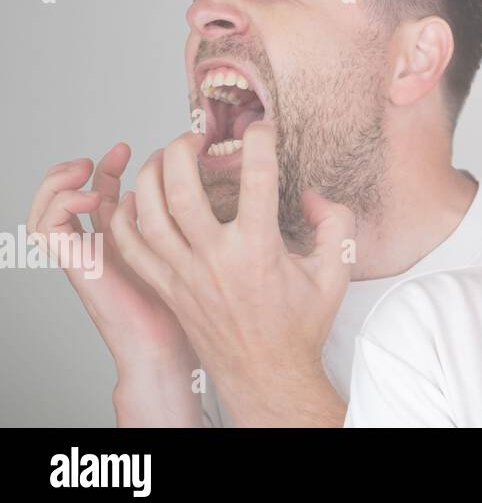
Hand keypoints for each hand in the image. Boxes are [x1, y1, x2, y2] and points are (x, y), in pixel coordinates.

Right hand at [27, 144, 196, 372]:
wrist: (169, 351)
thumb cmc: (195, 312)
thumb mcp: (203, 257)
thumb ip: (209, 230)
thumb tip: (234, 195)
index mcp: (129, 246)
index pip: (108, 198)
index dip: (115, 171)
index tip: (136, 149)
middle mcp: (102, 248)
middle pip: (79, 198)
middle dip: (91, 168)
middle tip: (120, 150)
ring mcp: (86, 255)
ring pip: (49, 209)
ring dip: (62, 180)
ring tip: (88, 168)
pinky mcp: (77, 264)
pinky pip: (47, 229)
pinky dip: (60, 202)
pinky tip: (92, 196)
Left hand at [110, 122, 354, 425]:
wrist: (266, 375)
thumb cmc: (299, 325)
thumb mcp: (335, 271)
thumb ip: (335, 224)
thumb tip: (313, 196)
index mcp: (258, 250)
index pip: (256, 179)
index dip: (259, 142)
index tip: (262, 127)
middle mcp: (215, 259)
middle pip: (180, 190)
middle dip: (183, 149)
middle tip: (196, 136)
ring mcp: (184, 275)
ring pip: (147, 214)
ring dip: (150, 177)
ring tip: (164, 158)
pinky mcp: (167, 288)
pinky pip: (131, 247)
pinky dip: (125, 218)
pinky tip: (138, 200)